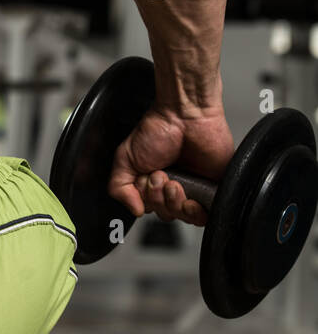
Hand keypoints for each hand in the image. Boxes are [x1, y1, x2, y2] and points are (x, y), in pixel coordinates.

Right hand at [108, 107, 234, 225]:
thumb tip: (135, 211)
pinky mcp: (214, 187)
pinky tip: (191, 198)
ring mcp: (196, 187)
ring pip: (185, 217)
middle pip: (166, 214)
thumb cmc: (157, 129)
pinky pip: (208, 214)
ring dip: (175, 203)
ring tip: (174, 182)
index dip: (146, 200)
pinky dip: (198, 213)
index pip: (150, 208)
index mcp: (154, 182)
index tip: (147, 179)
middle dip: (159, 199)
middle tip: (160, 175)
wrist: (185, 116)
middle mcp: (175, 186)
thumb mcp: (124, 159)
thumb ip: (119, 188)